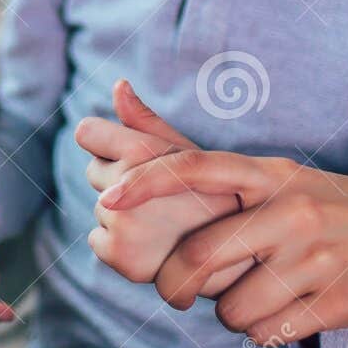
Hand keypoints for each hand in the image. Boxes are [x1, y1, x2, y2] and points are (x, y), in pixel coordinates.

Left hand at [75, 81, 245, 292]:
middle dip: (120, 182)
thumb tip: (118, 84)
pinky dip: (117, 249)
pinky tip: (154, 251)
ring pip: (99, 209)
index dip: (105, 142)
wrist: (257, 263)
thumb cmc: (223, 200)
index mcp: (150, 152)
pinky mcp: (122, 259)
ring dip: (121, 217)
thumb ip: (149, 124)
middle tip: (161, 198)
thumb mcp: (195, 155)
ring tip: (166, 227)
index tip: (109, 147)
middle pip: (95, 172)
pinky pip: (97, 242)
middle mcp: (133, 186)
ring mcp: (126, 225)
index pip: (90, 133)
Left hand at [100, 150, 347, 343]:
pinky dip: (266, 333)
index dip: (146, 183)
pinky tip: (288, 316)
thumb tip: (155, 160)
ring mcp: (317, 256)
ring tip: (260, 298)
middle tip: (178, 293)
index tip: (107, 201)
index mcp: (271, 175)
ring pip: (231, 308)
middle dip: (176, 286)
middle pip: (198, 257)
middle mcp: (291, 209)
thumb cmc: (344, 210)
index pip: (194, 167)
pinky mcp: (340, 300)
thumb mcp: (289, 178)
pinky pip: (269, 333)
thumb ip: (227, 179)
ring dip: (234, 316)